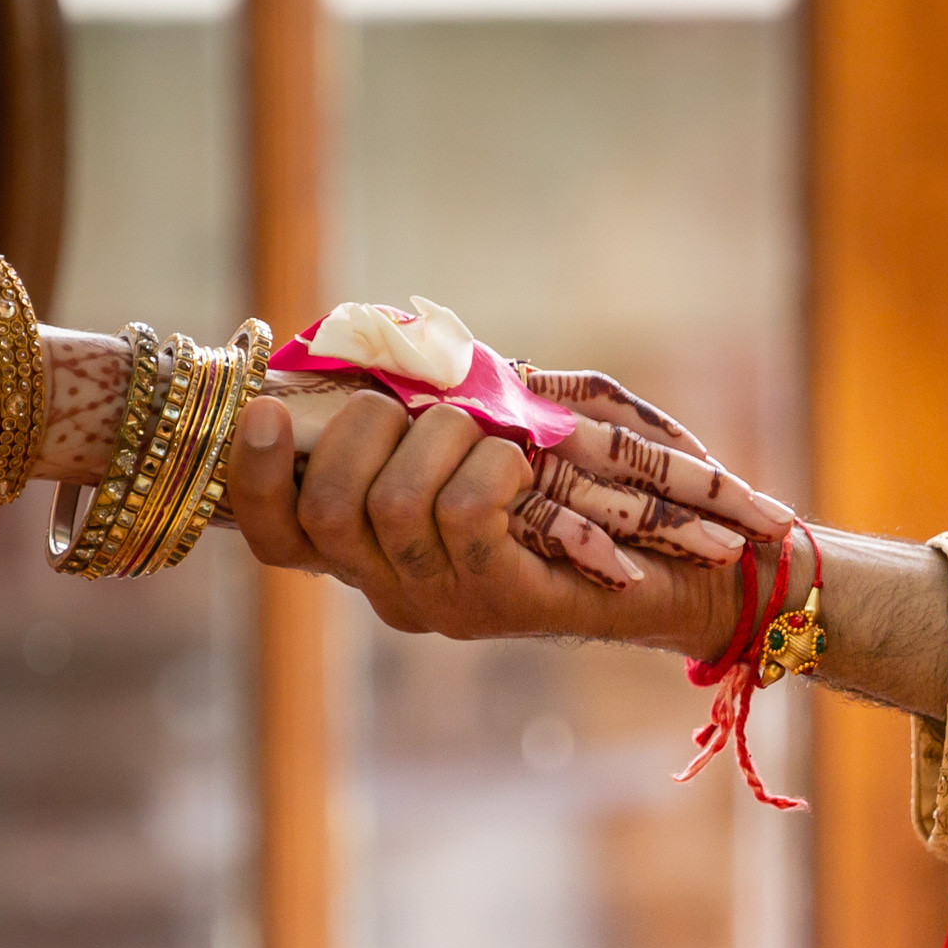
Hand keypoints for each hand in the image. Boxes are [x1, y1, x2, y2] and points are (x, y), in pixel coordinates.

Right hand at [225, 375, 788, 633]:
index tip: (270, 406)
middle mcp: (392, 585)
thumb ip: (422, 400)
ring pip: (391, 505)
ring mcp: (445, 601)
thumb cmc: (595, 482)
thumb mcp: (490, 425)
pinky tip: (520, 460)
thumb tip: (368, 347)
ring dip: (441, 436)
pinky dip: (488, 465)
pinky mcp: (507, 600)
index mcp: (371, 547)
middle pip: (317, 511)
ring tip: (490, 433)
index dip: (249, 474)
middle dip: (362, 429)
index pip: (270, 533)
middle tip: (427, 410)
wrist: (698, 561)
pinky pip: (465, 517)